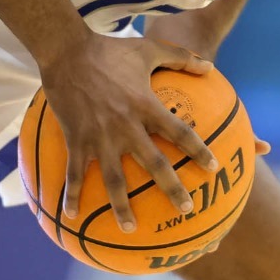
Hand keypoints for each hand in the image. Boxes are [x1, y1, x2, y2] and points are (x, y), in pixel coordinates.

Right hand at [40, 34, 218, 230]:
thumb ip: (182, 57)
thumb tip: (210, 66)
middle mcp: (126, 126)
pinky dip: (72, 195)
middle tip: (186, 210)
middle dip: (172, 189)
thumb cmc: (109, 49)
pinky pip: (75, 173)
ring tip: (130, 230)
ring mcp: (100, 137)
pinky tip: (71, 216)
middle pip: (155, 165)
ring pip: (114, 179)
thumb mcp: (149, 49)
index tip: (213, 168)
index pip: (180, 132)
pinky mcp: (76, 140)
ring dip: (122, 206)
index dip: (198, 150)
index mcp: (146, 106)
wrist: (65, 51)